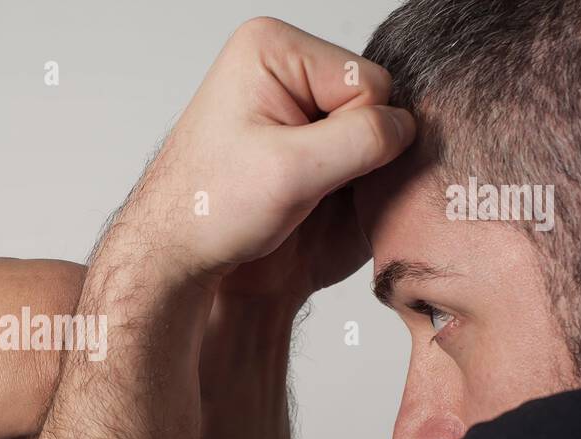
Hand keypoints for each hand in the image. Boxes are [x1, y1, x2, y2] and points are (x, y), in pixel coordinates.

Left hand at [113, 17, 414, 289]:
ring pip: (358, 126)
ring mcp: (281, 90)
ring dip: (338, 166)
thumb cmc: (209, 210)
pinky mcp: (285, 122)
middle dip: (346, 152)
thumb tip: (408, 125)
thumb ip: (362, 140)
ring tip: (290, 190)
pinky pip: (340, 142)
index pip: (369, 84)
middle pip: (367, 100)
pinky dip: (328, 173)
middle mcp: (278, 58)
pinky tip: (292, 191)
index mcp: (271, 47)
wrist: (172, 250)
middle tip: (297, 185)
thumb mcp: (292, 173)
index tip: (301, 172)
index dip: (354, 140)